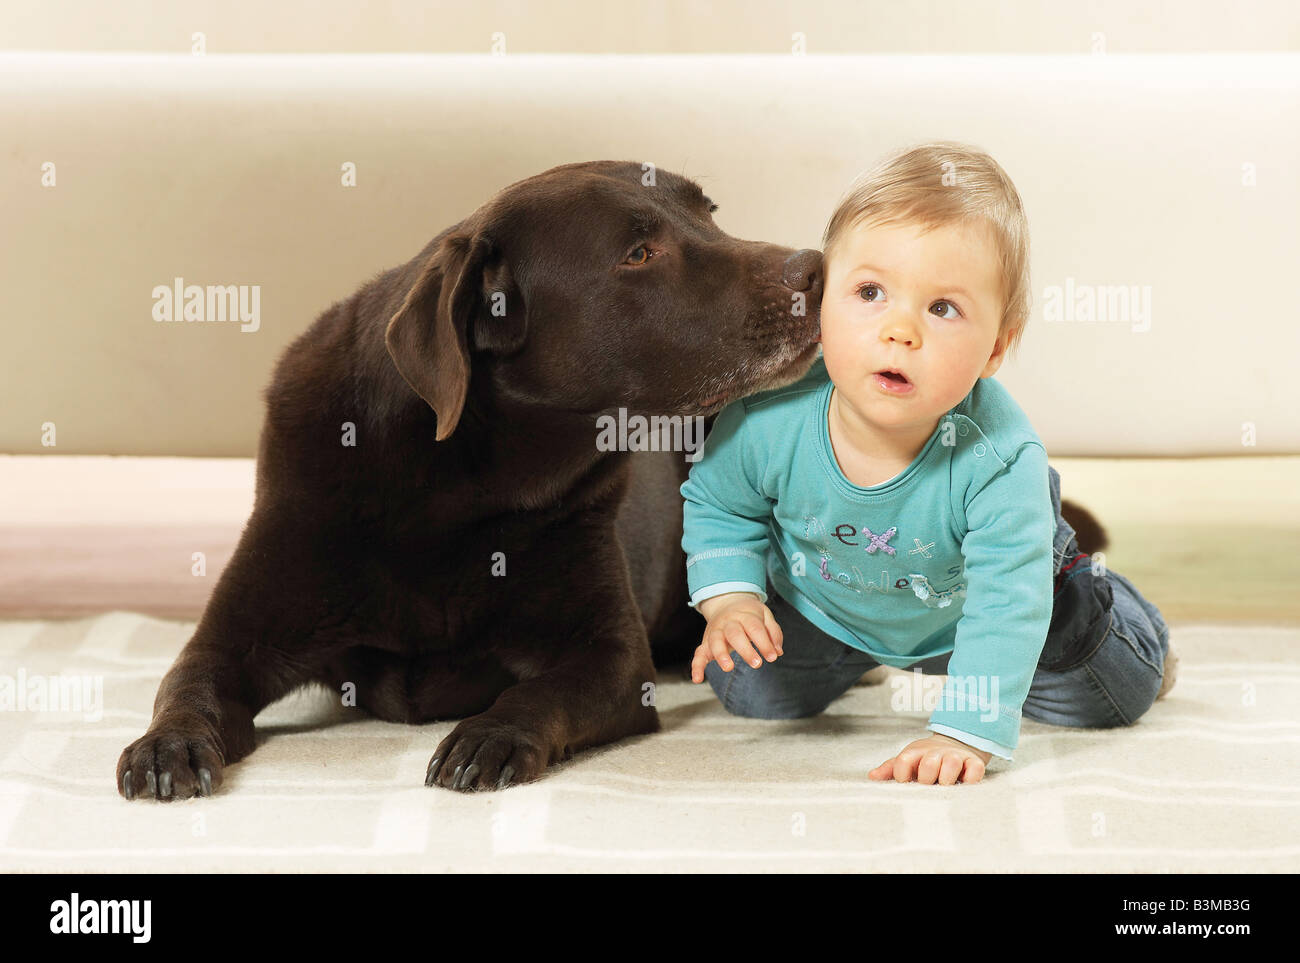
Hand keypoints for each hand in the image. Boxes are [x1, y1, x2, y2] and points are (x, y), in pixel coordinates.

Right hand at [691, 593, 782, 682]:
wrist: (726, 602)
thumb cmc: (749, 613)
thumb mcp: (765, 615)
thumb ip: (773, 632)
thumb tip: (778, 652)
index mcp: (744, 615)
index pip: (755, 628)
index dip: (764, 643)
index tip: (773, 657)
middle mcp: (727, 623)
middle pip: (734, 634)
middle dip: (745, 650)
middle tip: (757, 664)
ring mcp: (715, 632)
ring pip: (715, 641)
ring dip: (720, 655)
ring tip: (728, 668)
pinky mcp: (706, 643)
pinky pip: (698, 654)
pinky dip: (696, 666)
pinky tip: (697, 679)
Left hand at [869, 733, 991, 784]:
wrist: (954, 745)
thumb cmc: (925, 758)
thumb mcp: (908, 760)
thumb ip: (890, 769)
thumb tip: (872, 777)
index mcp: (916, 753)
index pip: (903, 762)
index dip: (901, 776)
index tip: (905, 783)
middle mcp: (936, 754)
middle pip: (928, 764)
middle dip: (926, 779)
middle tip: (927, 787)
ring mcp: (955, 758)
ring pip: (951, 764)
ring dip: (946, 778)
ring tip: (944, 786)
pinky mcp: (974, 764)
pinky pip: (975, 771)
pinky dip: (971, 779)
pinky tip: (964, 785)